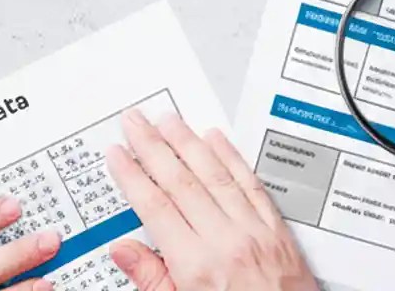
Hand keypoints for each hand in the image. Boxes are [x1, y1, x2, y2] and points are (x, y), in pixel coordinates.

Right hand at [106, 110, 316, 290]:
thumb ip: (152, 280)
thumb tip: (123, 250)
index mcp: (197, 267)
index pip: (155, 208)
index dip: (132, 176)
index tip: (118, 155)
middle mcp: (226, 243)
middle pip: (181, 182)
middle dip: (153, 146)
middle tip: (134, 122)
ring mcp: (255, 233)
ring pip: (215, 174)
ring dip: (188, 142)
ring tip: (168, 120)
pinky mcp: (277, 231)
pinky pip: (251, 184)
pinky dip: (232, 158)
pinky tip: (216, 139)